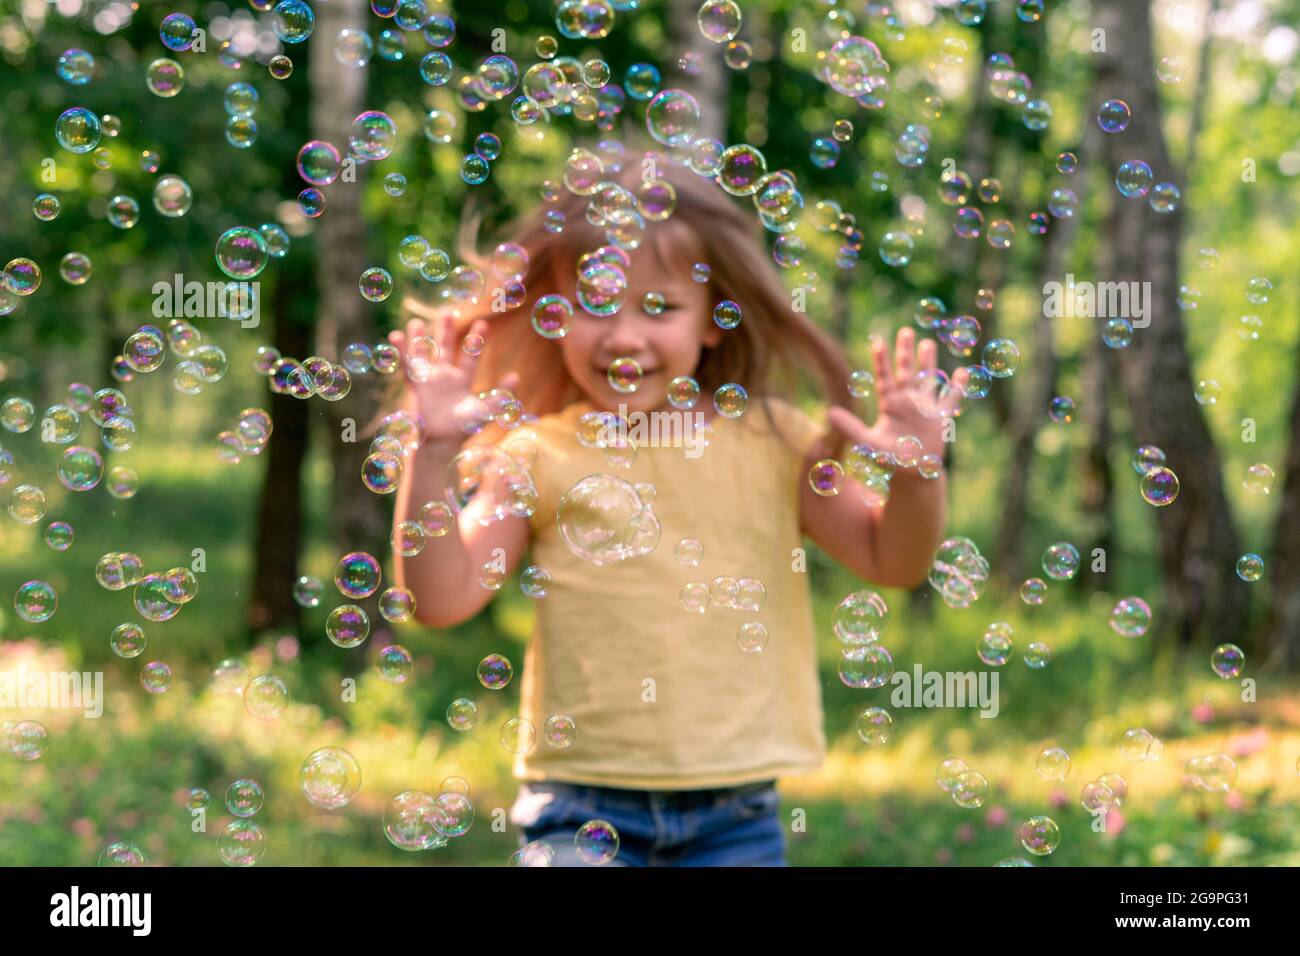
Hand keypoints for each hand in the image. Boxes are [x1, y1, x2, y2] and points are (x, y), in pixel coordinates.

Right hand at [387, 315, 516, 447]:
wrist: (444, 442)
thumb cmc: (465, 428)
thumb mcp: (487, 410)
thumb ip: (501, 394)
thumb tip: (517, 376)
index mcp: (462, 381)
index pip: (469, 357)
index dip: (476, 342)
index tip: (483, 323)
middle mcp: (445, 378)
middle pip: (445, 350)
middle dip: (446, 332)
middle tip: (447, 312)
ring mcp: (429, 381)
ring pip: (423, 355)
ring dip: (419, 339)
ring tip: (414, 322)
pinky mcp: (417, 386)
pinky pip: (408, 366)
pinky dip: (402, 352)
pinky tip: (396, 336)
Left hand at [827, 327, 967, 466]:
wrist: (912, 473)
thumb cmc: (888, 458)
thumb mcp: (868, 442)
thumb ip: (851, 427)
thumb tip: (829, 413)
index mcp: (890, 405)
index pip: (885, 378)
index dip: (881, 360)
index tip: (877, 341)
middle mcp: (907, 401)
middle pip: (906, 371)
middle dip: (905, 352)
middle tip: (906, 331)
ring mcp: (925, 407)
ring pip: (927, 378)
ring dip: (928, 362)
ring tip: (927, 343)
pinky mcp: (940, 417)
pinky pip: (951, 397)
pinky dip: (957, 385)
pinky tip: (962, 371)